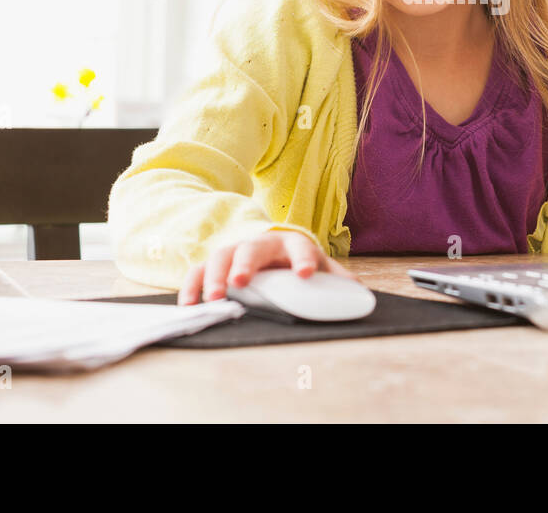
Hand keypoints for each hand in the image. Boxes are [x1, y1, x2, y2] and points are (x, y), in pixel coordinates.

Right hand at [178, 230, 359, 304]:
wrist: (271, 246)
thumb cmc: (295, 260)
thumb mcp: (319, 266)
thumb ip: (336, 278)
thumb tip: (357, 292)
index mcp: (292, 243)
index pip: (300, 246)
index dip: (303, 259)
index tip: (304, 273)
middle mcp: (261, 243)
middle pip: (253, 248)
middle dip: (246, 264)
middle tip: (240, 282)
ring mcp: (236, 251)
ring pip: (222, 256)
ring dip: (216, 276)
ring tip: (215, 297)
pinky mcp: (216, 264)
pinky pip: (199, 271)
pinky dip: (192, 286)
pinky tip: (189, 304)